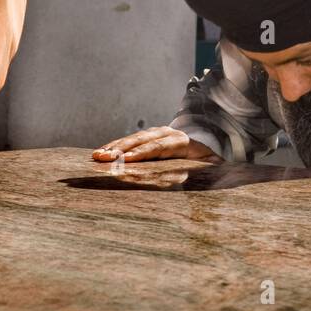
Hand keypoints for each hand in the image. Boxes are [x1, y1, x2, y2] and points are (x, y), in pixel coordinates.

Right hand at [93, 126, 222, 162]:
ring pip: (133, 139)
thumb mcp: (213, 165)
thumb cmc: (209, 159)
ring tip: (97, 155)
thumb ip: (207, 170)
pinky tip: (103, 152)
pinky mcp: (149, 136)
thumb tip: (201, 178)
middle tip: (103, 157)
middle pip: (141, 141)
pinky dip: (116, 146)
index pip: (158, 147)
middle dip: (120, 149)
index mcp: (181, 141)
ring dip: (114, 147)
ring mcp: (157, 133)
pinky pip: (131, 141)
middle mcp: (166, 133)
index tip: (125, 160)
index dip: (141, 153)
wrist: (209, 140)